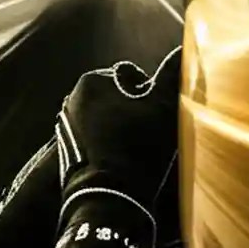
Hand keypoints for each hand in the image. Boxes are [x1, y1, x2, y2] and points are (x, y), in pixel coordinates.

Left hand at [55, 47, 181, 206]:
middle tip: (151, 132)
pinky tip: (123, 160)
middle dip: (133, 110)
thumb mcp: (162, 108)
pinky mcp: (66, 150)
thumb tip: (183, 50)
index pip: (131, 76)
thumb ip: (171, 76)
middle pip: (116, 97)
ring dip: (121, 127)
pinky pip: (95, 138)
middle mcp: (72, 98)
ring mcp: (65, 126)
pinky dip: (108, 144)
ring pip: (106, 118)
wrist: (106, 197)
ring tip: (138, 148)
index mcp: (91, 81)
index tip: (159, 114)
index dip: (151, 94)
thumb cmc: (136, 147)